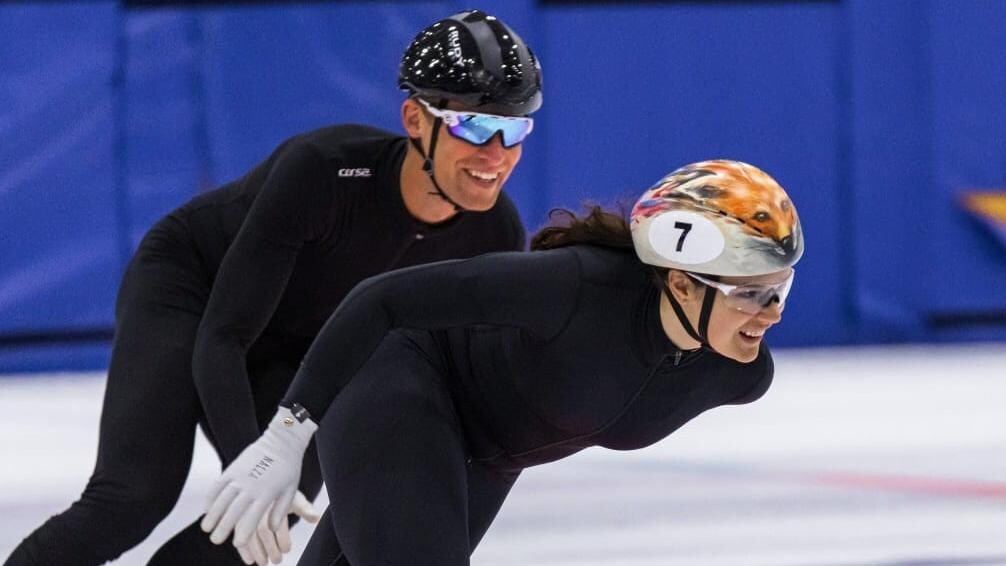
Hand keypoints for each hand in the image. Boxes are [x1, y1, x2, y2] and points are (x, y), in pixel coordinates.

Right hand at [201, 407, 317, 546]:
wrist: (281, 441)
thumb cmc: (289, 468)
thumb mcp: (291, 490)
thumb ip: (280, 510)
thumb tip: (273, 529)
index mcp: (267, 493)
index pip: (253, 516)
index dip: (244, 531)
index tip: (237, 544)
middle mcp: (251, 486)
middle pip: (234, 510)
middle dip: (224, 526)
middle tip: (216, 540)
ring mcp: (240, 476)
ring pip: (222, 498)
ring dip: (213, 514)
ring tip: (206, 528)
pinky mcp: (232, 468)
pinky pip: (218, 484)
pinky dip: (211, 496)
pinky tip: (206, 508)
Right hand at [235, 491, 320, 564]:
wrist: (262, 473)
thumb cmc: (280, 487)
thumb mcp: (293, 495)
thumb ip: (304, 508)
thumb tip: (317, 518)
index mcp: (273, 498)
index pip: (276, 522)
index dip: (282, 538)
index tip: (287, 549)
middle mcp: (257, 503)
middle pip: (262, 529)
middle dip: (269, 548)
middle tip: (277, 560)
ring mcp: (243, 508)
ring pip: (246, 532)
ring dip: (255, 551)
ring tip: (263, 562)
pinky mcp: (235, 515)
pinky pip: (236, 532)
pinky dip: (242, 548)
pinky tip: (249, 559)